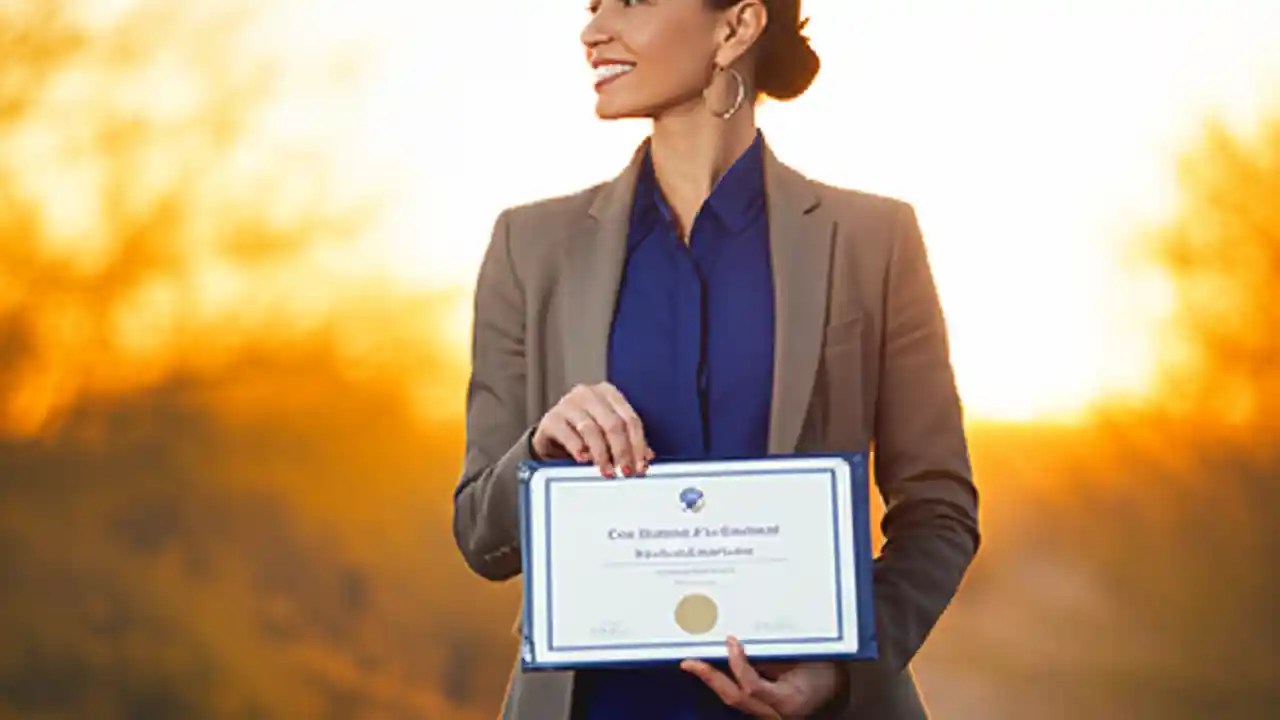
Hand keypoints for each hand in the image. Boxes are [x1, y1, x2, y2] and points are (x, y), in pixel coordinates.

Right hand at [531, 382, 652, 476]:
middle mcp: (589, 394)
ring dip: (602, 454)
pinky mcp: (552, 418)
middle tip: (625, 471)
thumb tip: (646, 459)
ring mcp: (568, 404)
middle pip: (613, 424)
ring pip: (591, 429)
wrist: (550, 436)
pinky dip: (578, 448)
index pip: (630, 419)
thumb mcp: (607, 436)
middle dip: (622, 451)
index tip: (640, 466)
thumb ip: (627, 443)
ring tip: (607, 471)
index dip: (638, 445)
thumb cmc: (582, 433)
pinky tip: (584, 460)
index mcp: (609, 394)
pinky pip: (568, 434)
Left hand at [681, 637, 844, 718]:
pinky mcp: (763, 710)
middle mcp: (774, 715)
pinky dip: (726, 681)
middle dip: (710, 678)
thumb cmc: (827, 673)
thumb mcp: (807, 660)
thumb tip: (747, 642)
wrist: (838, 694)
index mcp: (788, 701)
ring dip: (713, 680)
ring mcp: (767, 716)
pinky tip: (713, 668)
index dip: (739, 664)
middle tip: (690, 662)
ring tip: (694, 663)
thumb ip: (778, 656)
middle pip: (735, 698)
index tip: (731, 641)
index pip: (753, 687)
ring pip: (734, 699)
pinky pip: (740, 697)